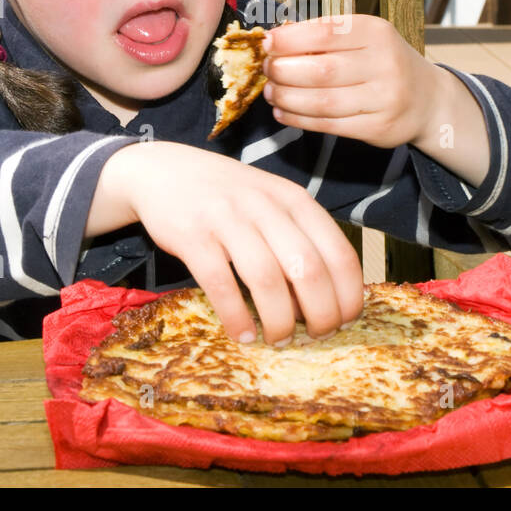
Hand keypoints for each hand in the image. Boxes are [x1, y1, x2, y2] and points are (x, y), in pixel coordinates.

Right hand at [97, 141, 363, 344]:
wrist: (163, 170)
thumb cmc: (227, 195)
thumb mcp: (271, 201)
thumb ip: (299, 236)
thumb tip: (328, 296)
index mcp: (294, 199)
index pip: (338, 252)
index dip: (348, 295)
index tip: (346, 321)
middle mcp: (265, 206)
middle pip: (308, 269)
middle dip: (320, 314)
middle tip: (317, 336)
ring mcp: (228, 218)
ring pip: (267, 280)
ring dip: (279, 320)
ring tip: (280, 340)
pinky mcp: (193, 236)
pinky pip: (221, 284)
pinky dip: (236, 316)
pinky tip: (242, 334)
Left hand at [262, 15, 491, 185]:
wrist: (427, 99)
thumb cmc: (382, 61)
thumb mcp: (364, 38)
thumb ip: (325, 37)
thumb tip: (274, 40)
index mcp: (376, 32)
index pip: (326, 33)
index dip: (290, 39)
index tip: (266, 43)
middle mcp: (384, 64)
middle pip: (321, 70)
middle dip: (283, 71)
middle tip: (267, 71)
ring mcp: (385, 98)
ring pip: (323, 102)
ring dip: (287, 98)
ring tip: (271, 93)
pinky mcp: (379, 128)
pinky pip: (330, 125)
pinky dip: (299, 119)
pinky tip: (283, 112)